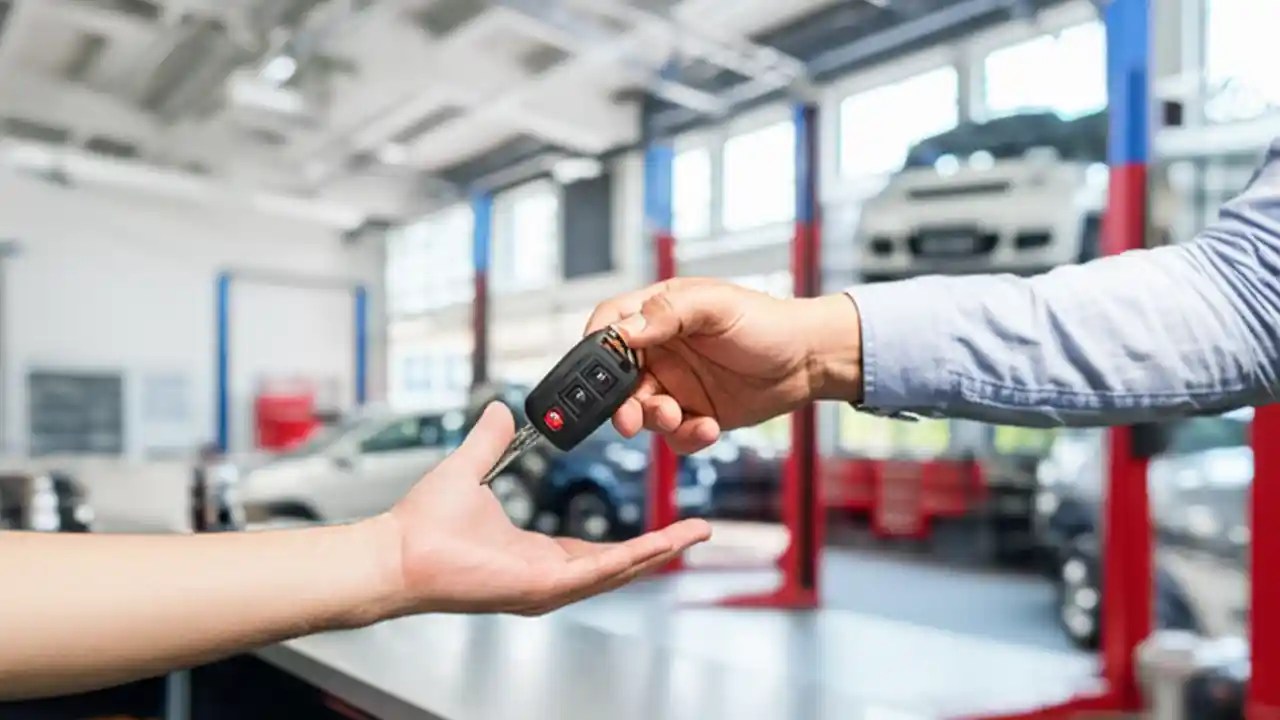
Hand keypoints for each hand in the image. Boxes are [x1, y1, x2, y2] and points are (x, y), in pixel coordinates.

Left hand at [374, 403, 710, 616]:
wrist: (395, 550)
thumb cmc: (421, 525)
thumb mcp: (470, 469)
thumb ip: (490, 441)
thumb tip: (503, 411)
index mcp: (536, 555)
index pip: (598, 549)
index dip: (635, 538)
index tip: (666, 522)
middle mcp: (547, 576)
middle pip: (620, 565)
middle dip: (662, 549)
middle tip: (700, 531)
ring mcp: (546, 586)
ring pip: (617, 571)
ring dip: (658, 553)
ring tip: (694, 536)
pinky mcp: (540, 586)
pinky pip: (595, 572)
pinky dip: (630, 559)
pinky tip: (658, 545)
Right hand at [585, 278, 862, 453]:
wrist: (808, 362)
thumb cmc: (768, 323)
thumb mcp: (718, 307)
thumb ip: (670, 312)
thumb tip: (627, 330)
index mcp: (659, 314)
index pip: (610, 324)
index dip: (596, 345)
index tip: (592, 370)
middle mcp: (660, 350)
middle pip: (617, 378)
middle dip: (618, 401)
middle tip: (627, 419)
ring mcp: (675, 384)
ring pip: (641, 411)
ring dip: (654, 420)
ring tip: (679, 418)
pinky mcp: (693, 413)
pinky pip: (673, 435)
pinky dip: (685, 437)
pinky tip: (708, 428)